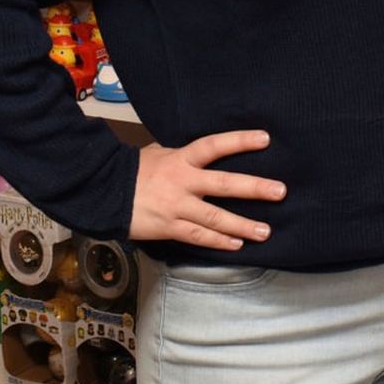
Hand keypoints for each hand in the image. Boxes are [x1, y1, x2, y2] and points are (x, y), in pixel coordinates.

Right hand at [129, 131, 284, 249]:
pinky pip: (199, 236)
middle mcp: (182, 182)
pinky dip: (219, 241)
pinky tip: (237, 244)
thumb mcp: (158, 154)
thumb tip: (202, 152)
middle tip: (280, 191)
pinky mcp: (169, 227)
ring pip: (215, 217)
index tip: (265, 139)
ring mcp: (176, 206)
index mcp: (181, 159)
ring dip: (243, 225)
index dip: (240, 141)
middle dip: (254, 188)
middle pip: (223, 183)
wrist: (103, 191)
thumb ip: (182, 155)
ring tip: (266, 231)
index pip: (214, 145)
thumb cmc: (133, 171)